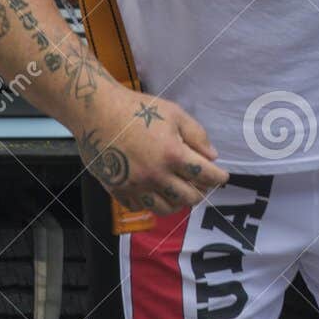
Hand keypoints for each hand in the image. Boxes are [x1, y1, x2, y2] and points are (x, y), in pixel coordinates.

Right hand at [75, 88, 228, 215]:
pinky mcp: (117, 189)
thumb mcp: (173, 113)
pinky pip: (141, 207)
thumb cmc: (136, 109)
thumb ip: (196, 135)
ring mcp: (135, 185)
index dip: (219, 177)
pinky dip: (152, 203)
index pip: (206, 176)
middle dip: (200, 191)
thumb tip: (212, 157)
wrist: (96, 111)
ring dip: (178, 201)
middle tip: (200, 183)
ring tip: (179, 191)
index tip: (222, 176)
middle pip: (189, 198)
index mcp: (172, 154)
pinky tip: (155, 192)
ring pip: (166, 209)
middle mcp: (155, 175)